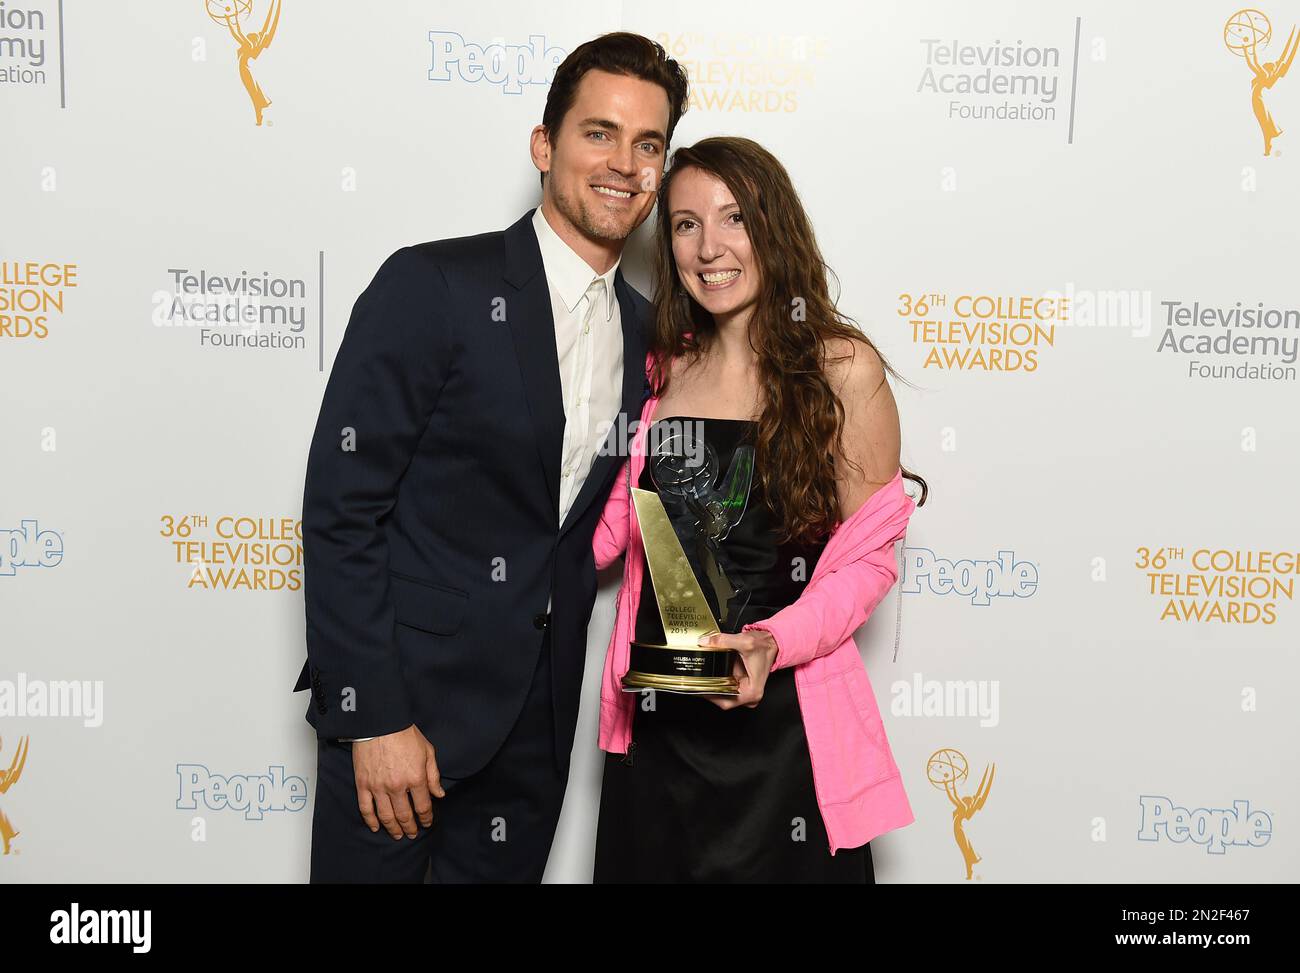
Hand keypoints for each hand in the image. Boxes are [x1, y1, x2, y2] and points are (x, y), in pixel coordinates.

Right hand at [351, 724, 444, 839]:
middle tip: (412, 833)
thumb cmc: (405, 733)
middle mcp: (397, 786)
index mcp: (416, 778)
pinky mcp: (363, 784)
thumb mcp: (427, 751)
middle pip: (405, 815)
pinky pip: (366, 808)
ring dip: (393, 828)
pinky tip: (376, 827)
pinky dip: (371, 820)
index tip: (427, 822)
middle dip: (410, 827)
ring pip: (386, 816)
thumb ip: (433, 775)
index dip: (426, 818)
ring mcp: (378, 787)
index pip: (423, 807)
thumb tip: (439, 794)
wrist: (380, 722)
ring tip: (397, 835)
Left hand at [698, 630, 778, 709]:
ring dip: (712, 686)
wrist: (771, 643)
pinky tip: (710, 675)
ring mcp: (745, 691)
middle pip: (722, 700)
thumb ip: (723, 641)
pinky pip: (726, 687)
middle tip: (696, 682)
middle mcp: (749, 695)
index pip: (726, 702)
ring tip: (701, 678)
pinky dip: (717, 682)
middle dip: (709, 690)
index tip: (699, 688)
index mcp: (752, 691)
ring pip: (723, 694)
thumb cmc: (764, 647)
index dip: (710, 697)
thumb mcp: (744, 642)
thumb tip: (705, 642)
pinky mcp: (741, 685)